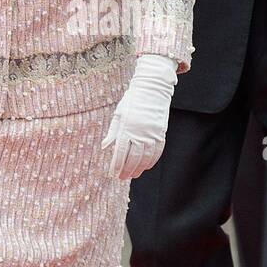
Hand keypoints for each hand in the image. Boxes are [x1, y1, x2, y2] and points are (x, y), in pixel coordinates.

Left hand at [101, 53, 176, 179]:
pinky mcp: (161, 132)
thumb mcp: (119, 113)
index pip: (120, 152)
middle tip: (122, 178)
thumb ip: (113, 131)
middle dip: (126, 170)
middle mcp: (139, 132)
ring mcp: (152, 133)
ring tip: (133, 175)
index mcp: (126, 127)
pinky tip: (146, 167)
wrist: (153, 88)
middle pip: (133, 157)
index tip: (113, 174)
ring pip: (145, 157)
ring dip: (138, 168)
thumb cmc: (133, 100)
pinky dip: (151, 161)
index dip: (117, 165)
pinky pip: (157, 151)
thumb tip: (104, 146)